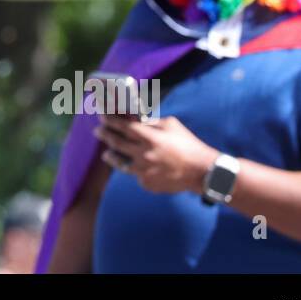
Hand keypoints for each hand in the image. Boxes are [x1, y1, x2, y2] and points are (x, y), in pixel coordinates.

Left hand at [95, 115, 218, 194]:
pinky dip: (133, 169)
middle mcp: (144, 154)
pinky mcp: (147, 184)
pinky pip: (135, 174)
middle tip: (98, 131)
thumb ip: (151, 122)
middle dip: (105, 134)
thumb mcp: (171, 125)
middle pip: (117, 142)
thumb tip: (134, 119)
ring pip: (120, 162)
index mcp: (150, 137)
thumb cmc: (188, 145)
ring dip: (111, 156)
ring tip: (106, 153)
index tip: (102, 115)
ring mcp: (144, 171)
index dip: (110, 120)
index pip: (123, 126)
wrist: (202, 172)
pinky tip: (132, 166)